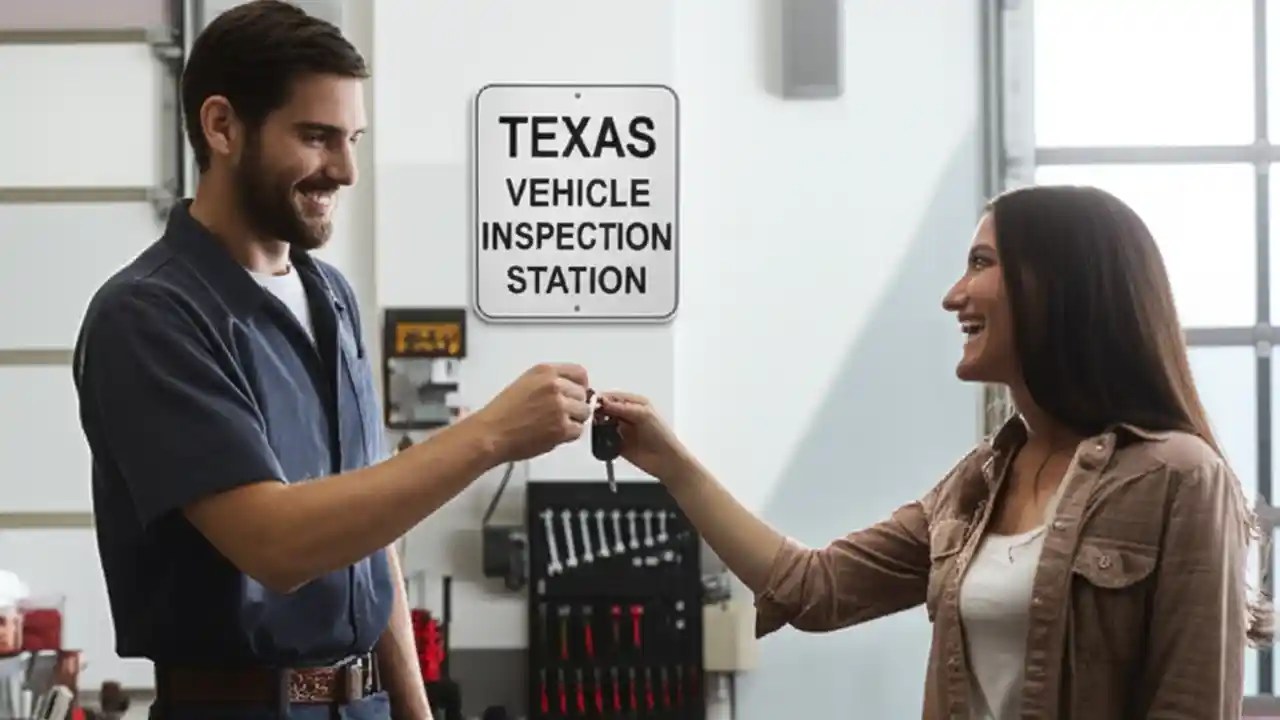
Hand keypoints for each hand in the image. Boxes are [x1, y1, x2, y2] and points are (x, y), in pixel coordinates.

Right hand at [472, 363, 590, 462]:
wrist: (492, 433)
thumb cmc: (503, 413)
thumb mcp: (526, 383)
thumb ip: (550, 382)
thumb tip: (572, 390)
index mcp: (545, 372)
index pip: (580, 373)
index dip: (580, 386)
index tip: (577, 393)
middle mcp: (554, 386)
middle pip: (583, 394)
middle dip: (574, 405)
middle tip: (559, 413)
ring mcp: (559, 406)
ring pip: (584, 413)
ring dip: (573, 420)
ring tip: (555, 424)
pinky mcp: (561, 427)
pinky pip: (578, 430)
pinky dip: (568, 434)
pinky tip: (553, 433)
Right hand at [596, 392, 696, 481]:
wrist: (665, 460)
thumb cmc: (663, 436)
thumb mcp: (644, 415)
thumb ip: (623, 408)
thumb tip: (605, 402)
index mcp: (635, 403)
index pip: (614, 396)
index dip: (604, 398)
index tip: (596, 402)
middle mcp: (627, 414)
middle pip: (606, 408)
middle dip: (599, 411)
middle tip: (596, 415)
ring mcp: (622, 428)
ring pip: (603, 422)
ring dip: (599, 424)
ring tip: (600, 426)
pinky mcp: (617, 442)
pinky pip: (603, 438)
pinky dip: (601, 437)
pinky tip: (603, 438)